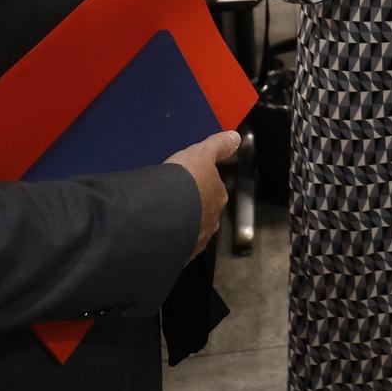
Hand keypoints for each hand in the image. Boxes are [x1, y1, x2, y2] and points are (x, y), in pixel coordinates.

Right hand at [167, 130, 238, 255]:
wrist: (164, 213)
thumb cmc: (185, 182)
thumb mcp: (201, 154)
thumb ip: (218, 146)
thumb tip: (235, 137)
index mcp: (217, 197)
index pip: (213, 191)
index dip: (200, 186)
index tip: (188, 184)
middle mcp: (211, 220)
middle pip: (202, 212)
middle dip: (191, 207)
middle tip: (172, 200)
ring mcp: (196, 238)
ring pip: (189, 230)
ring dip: (179, 225)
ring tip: (161, 217)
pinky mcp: (180, 253)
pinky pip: (175, 246)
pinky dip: (168, 240)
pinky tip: (156, 234)